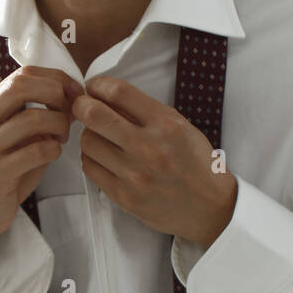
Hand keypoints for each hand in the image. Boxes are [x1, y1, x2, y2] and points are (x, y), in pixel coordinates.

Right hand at [0, 65, 81, 263]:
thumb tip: (70, 95)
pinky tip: (54, 153)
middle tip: (70, 111)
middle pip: (21, 86)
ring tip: (62, 137)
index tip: (74, 91)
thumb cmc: (2, 169)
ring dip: (59, 125)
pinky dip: (54, 149)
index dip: (54, 78)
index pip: (21, 75)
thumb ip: (32, 112)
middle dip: (56, 94)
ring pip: (32, 118)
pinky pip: (35, 150)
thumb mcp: (11, 134)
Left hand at [71, 76, 237, 247]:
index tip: (94, 87)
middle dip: (82, 106)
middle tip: (83, 107)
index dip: (98, 84)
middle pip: (94, 115)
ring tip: (101, 137)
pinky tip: (103, 157)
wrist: (210, 208)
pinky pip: (90, 168)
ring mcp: (134, 174)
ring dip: (89, 135)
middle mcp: (148, 147)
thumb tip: (107, 97)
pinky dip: (91, 158)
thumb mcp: (181, 127)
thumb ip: (146, 112)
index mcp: (166, 124)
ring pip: (87, 142)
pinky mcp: (124, 196)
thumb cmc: (196, 164)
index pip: (119, 92)